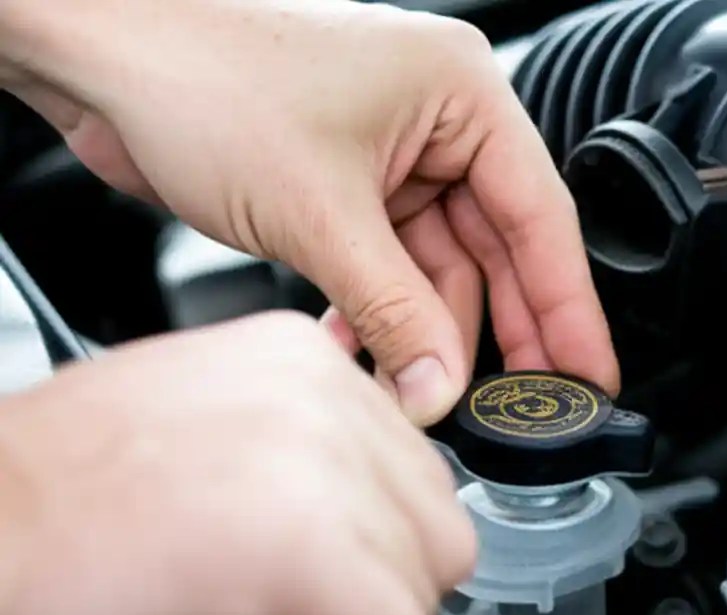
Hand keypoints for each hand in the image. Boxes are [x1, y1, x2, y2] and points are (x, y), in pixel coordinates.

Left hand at [0, 0, 619, 423]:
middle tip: (529, 408)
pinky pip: (387, 267)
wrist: (97, 54)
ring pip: (438, 268)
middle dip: (500, 334)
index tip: (588, 374)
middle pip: (496, 249)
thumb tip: (442, 387)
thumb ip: (395, 312)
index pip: (539, 218)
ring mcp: (390, 153)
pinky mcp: (345, 185)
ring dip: (424, 336)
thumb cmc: (201, 73)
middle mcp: (436, 120)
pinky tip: (368, 359)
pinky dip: (380, 316)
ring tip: (424, 398)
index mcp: (462, 94)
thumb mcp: (321, 213)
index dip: (567, 308)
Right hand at [0, 312, 475, 614]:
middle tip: (299, 587)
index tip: (318, 545)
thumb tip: (374, 491)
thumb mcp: (211, 408)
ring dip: (364, 610)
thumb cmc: (68, 484)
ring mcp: (321, 465)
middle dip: (384, 571)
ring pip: (430, 577)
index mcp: (304, 357)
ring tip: (271, 601)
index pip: (417, 463)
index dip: (375, 527)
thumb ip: (308, 433)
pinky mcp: (306, 546)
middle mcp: (325, 395)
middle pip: (439, 519)